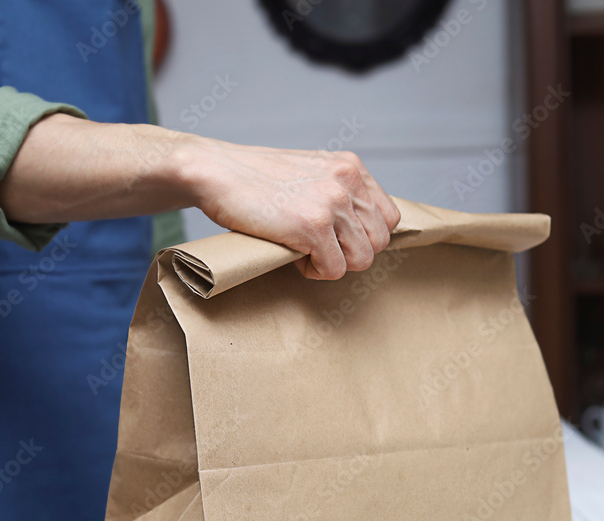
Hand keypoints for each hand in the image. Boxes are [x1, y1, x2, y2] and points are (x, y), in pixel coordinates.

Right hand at [186, 139, 400, 279]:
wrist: (215, 171)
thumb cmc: (254, 178)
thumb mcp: (308, 172)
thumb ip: (337, 191)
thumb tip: (357, 230)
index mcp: (350, 166)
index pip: (388, 217)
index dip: (363, 236)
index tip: (336, 238)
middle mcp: (348, 181)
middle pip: (379, 241)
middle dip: (350, 253)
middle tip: (317, 247)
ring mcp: (333, 203)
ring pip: (363, 259)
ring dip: (334, 264)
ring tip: (305, 251)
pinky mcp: (313, 226)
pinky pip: (335, 270)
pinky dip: (314, 271)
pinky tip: (293, 255)